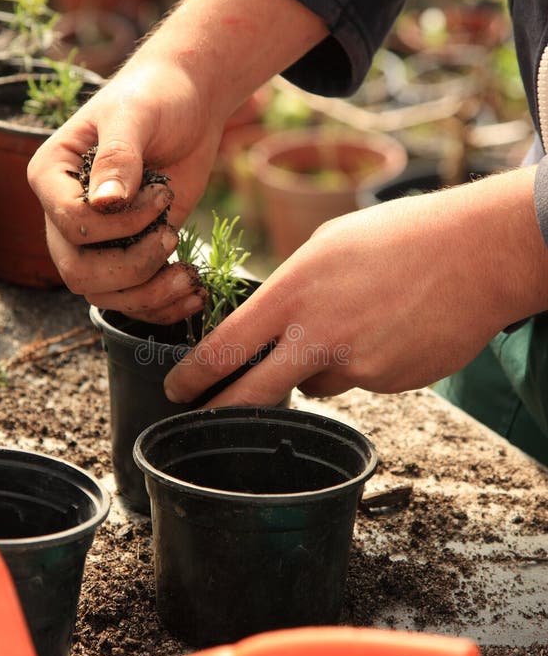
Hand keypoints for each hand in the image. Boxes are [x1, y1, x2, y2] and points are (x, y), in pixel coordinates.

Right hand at [28, 59, 221, 322]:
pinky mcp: (129, 252)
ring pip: (103, 295)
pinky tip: (194, 294)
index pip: (70, 224)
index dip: (119, 225)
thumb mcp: (136, 117)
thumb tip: (105, 204)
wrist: (187, 104)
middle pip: (79, 273)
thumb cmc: (155, 98)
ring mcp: (96, 240)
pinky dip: (162, 306)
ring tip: (189, 277)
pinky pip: (132, 298)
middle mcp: (64, 214)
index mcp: (51, 176)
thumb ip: (119, 156)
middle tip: (172, 237)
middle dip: (132, 269)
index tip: (161, 195)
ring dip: (149, 296)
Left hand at [164, 167, 546, 404]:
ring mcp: (354, 366)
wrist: (477, 254)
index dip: (193, 377)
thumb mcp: (326, 246)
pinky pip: (356, 380)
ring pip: (314, 382)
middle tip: (207, 417)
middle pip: (252, 394)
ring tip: (357, 320)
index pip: (225, 349)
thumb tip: (268, 325)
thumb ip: (290, 290)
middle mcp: (318, 336)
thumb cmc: (399, 237)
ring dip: (318, 365)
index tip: (177, 391)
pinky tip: (386, 329)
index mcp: (293, 294)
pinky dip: (361, 363)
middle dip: (223, 411)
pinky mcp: (386, 384)